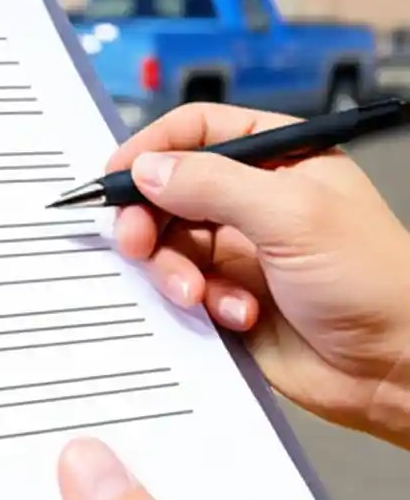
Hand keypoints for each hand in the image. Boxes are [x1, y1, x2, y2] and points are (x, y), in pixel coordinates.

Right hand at [109, 103, 409, 446]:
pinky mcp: (228, 296)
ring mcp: (239, 250)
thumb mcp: (292, 215)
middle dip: (148, 220)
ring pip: (168, 245)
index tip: (118, 175)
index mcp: (277, 160)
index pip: (196, 132)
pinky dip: (201, 303)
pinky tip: (238, 315)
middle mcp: (253, 202)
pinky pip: (182, 290)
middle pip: (167, 192)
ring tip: (198, 293)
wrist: (396, 368)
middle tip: (138, 243)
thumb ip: (213, 184)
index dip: (151, 149)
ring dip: (174, 270)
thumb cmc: (375, 282)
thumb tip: (148, 168)